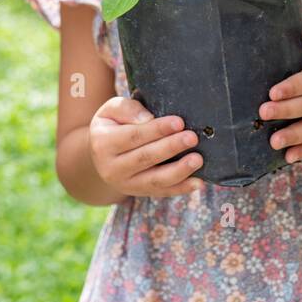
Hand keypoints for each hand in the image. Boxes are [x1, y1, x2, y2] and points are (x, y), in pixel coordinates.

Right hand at [88, 97, 203, 198]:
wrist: (103, 153)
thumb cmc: (113, 125)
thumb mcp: (111, 111)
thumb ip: (127, 109)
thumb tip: (147, 119)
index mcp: (103, 144)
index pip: (134, 136)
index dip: (157, 130)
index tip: (179, 122)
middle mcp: (112, 168)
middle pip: (145, 158)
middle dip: (171, 147)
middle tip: (192, 138)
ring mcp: (126, 184)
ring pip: (155, 180)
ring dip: (179, 170)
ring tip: (198, 159)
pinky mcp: (140, 192)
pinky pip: (162, 192)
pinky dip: (181, 188)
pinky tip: (198, 182)